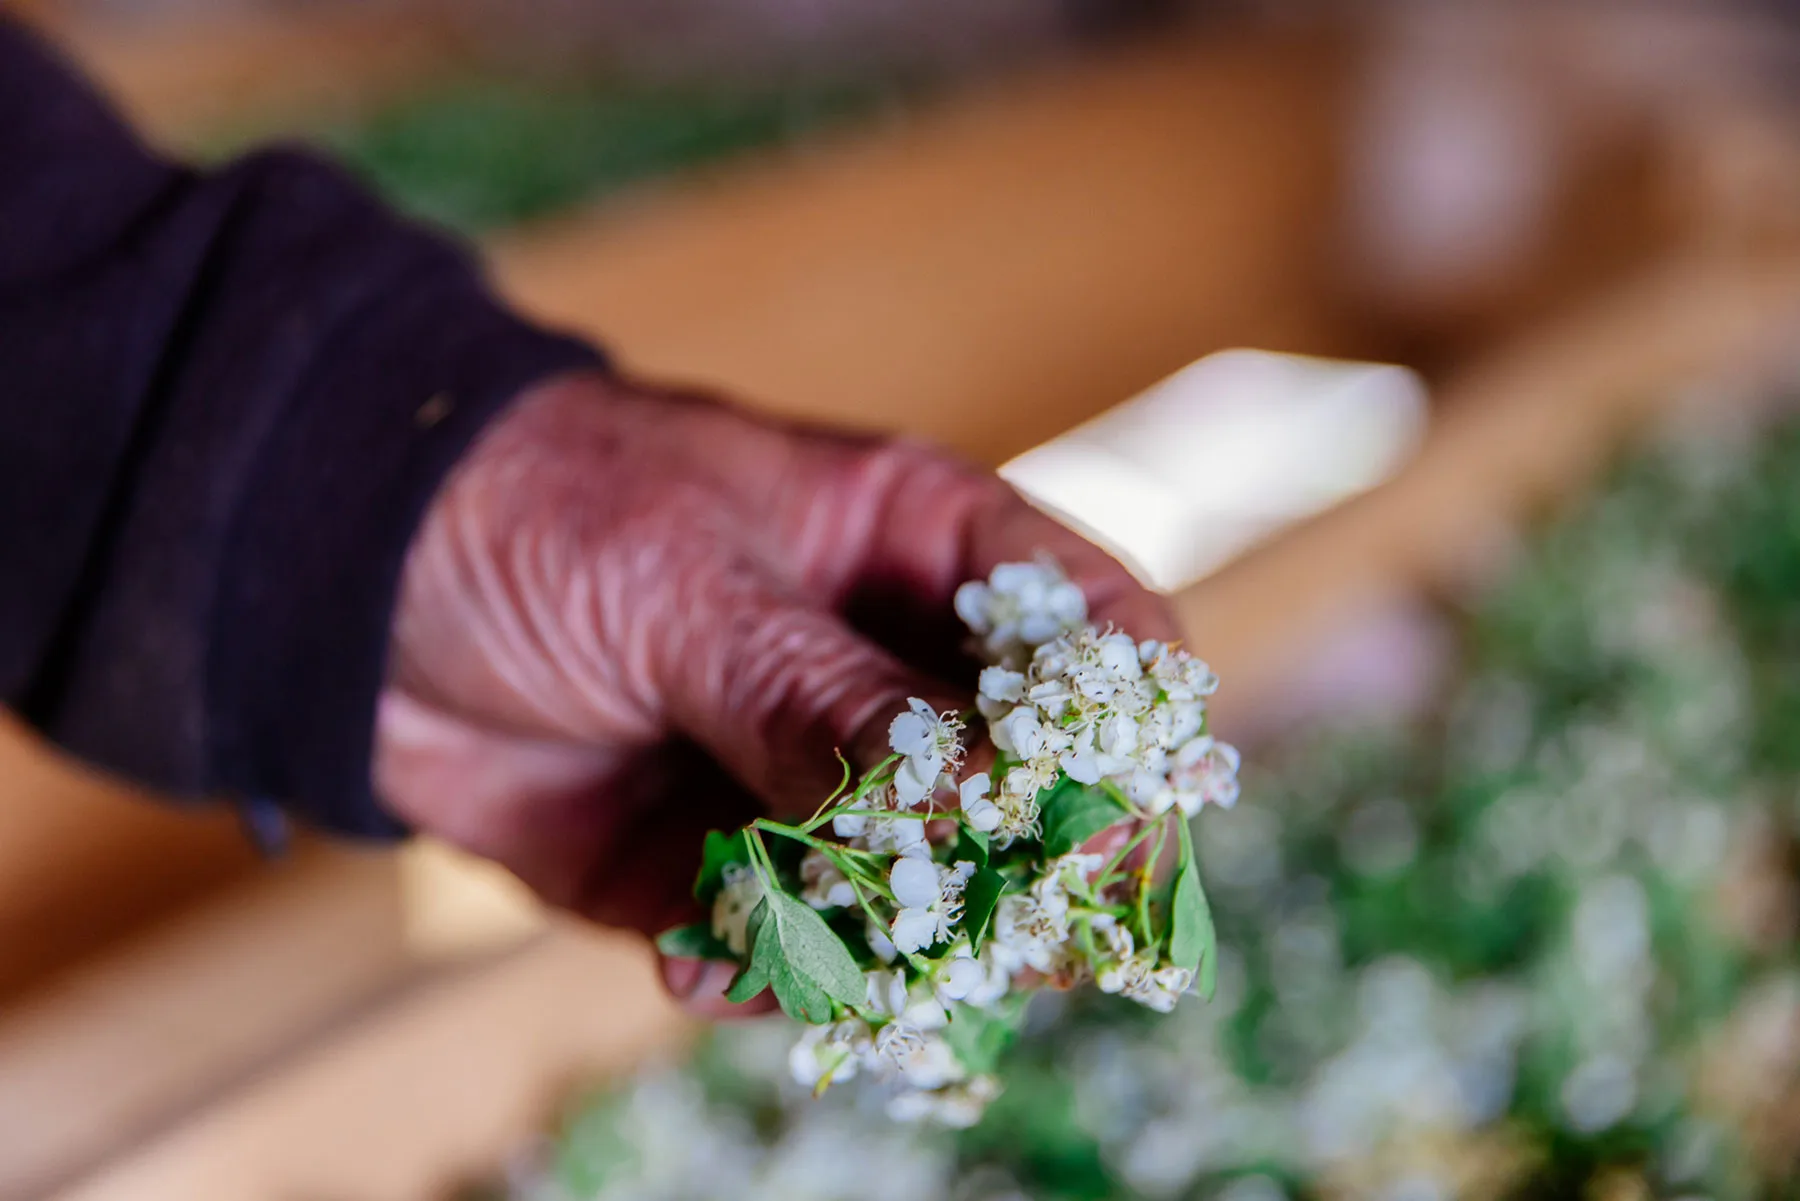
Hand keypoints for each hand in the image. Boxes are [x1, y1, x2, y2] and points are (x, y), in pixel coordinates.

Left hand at [374, 371, 1177, 1013]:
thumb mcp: (690, 586)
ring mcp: (807, 773)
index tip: (1118, 820)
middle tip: (1002, 943)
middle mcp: (885, 670)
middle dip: (1019, 870)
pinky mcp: (719, 858)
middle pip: (1023, 785)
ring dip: (883, 940)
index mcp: (919, 549)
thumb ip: (826, 698)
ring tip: (824, 961)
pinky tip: (697, 961)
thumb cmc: (535, 512)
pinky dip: (757, 968)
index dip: (1127, 725)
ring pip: (914, 885)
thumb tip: (978, 798)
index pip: (1092, 632)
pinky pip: (785, 939)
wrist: (344, 585)